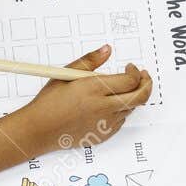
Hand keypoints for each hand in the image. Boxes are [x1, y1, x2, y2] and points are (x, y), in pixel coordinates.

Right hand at [25, 45, 153, 150]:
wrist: (39, 130)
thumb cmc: (49, 102)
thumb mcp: (66, 74)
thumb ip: (90, 61)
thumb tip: (107, 50)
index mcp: (94, 89)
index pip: (130, 80)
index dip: (135, 71)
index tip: (130, 67)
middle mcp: (103, 108)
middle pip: (140, 96)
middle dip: (147, 84)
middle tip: (143, 76)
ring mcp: (105, 124)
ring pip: (131, 108)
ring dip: (131, 97)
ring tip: (118, 90)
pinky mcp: (104, 135)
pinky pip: (121, 120)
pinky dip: (120, 110)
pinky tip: (107, 105)